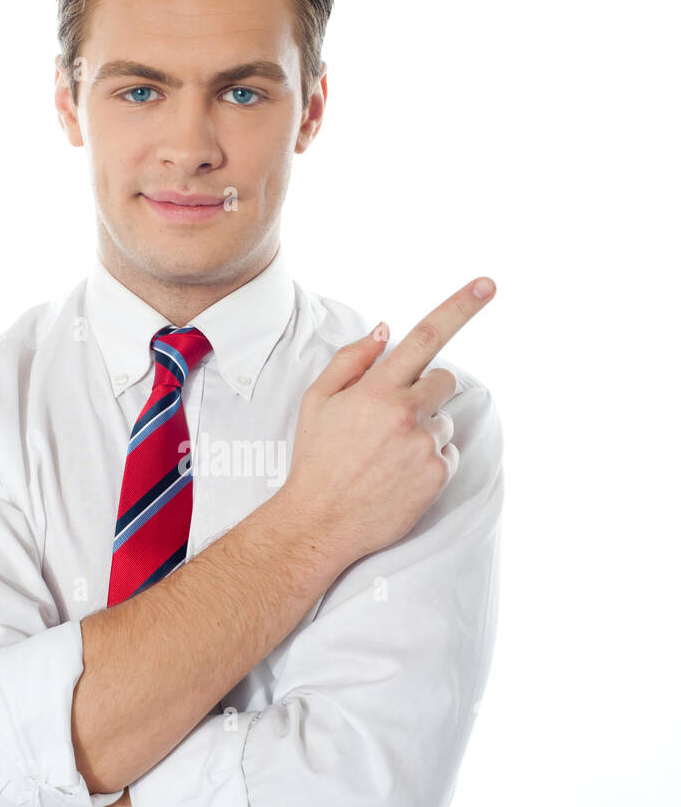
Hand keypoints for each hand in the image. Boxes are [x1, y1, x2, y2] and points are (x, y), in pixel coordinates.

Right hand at [282, 277, 495, 568]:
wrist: (320, 522)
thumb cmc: (316, 458)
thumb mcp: (317, 401)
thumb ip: (351, 360)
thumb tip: (385, 329)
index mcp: (378, 389)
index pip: (426, 335)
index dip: (461, 306)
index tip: (489, 284)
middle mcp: (407, 413)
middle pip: (443, 379)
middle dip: (425, 390)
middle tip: (394, 417)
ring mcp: (425, 445)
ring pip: (444, 419)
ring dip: (424, 429)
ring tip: (387, 455)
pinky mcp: (438, 475)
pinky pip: (448, 454)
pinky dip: (429, 461)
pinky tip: (399, 475)